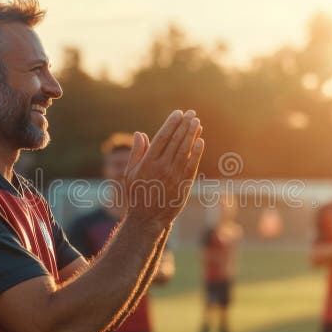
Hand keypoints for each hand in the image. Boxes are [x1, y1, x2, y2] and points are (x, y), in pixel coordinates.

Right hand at [124, 110, 203, 228]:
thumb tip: (139, 133)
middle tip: (191, 114)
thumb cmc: (137, 194)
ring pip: (185, 151)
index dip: (171, 124)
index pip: (162, 138)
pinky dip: (197, 153)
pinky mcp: (184, 184)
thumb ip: (136, 152)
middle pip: (175, 141)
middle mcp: (161, 167)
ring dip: (192, 135)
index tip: (178, 113)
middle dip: (184, 125)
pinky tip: (201, 141)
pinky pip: (192, 165)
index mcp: (148, 162)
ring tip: (197, 122)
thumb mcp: (130, 173)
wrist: (147, 218)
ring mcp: (174, 176)